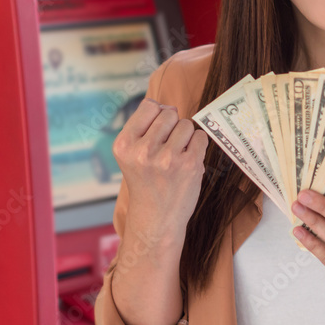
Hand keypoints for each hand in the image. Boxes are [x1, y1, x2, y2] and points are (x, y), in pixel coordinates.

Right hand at [112, 97, 208, 241]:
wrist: (156, 219)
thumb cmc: (146, 183)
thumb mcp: (132, 155)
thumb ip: (145, 127)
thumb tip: (167, 106)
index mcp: (124, 145)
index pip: (149, 106)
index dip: (157, 116)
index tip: (156, 134)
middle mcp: (143, 151)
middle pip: (169, 113)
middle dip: (172, 126)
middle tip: (167, 149)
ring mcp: (167, 159)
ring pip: (186, 125)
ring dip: (186, 137)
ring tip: (176, 157)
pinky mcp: (190, 166)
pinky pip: (201, 137)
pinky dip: (198, 146)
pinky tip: (188, 161)